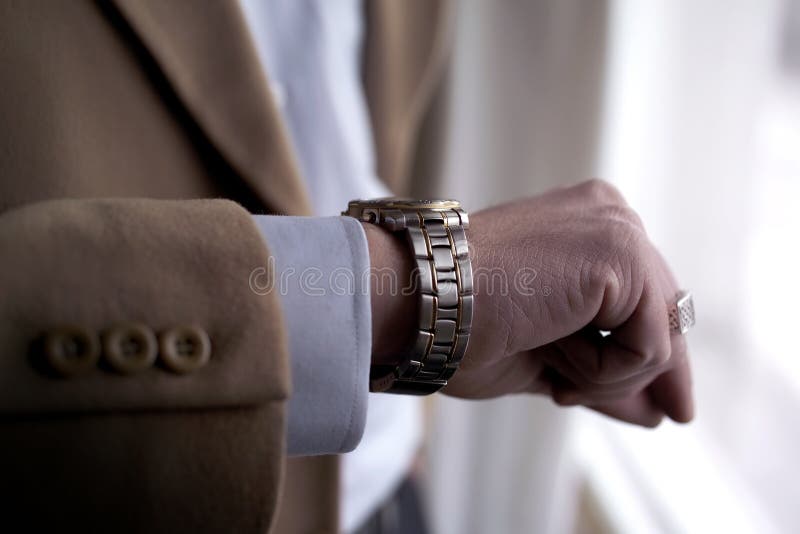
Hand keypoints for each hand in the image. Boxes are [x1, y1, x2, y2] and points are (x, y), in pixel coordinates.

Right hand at [443, 179, 693, 426]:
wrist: (423, 303)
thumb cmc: (463, 330)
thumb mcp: (549, 360)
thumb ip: (605, 377)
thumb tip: (658, 415)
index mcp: (586, 227)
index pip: (644, 298)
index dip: (656, 356)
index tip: (666, 407)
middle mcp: (609, 215)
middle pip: (664, 312)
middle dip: (657, 374)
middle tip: (662, 419)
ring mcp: (618, 229)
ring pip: (660, 335)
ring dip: (606, 376)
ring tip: (554, 372)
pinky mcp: (621, 253)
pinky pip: (649, 345)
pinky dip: (605, 373)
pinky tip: (555, 358)